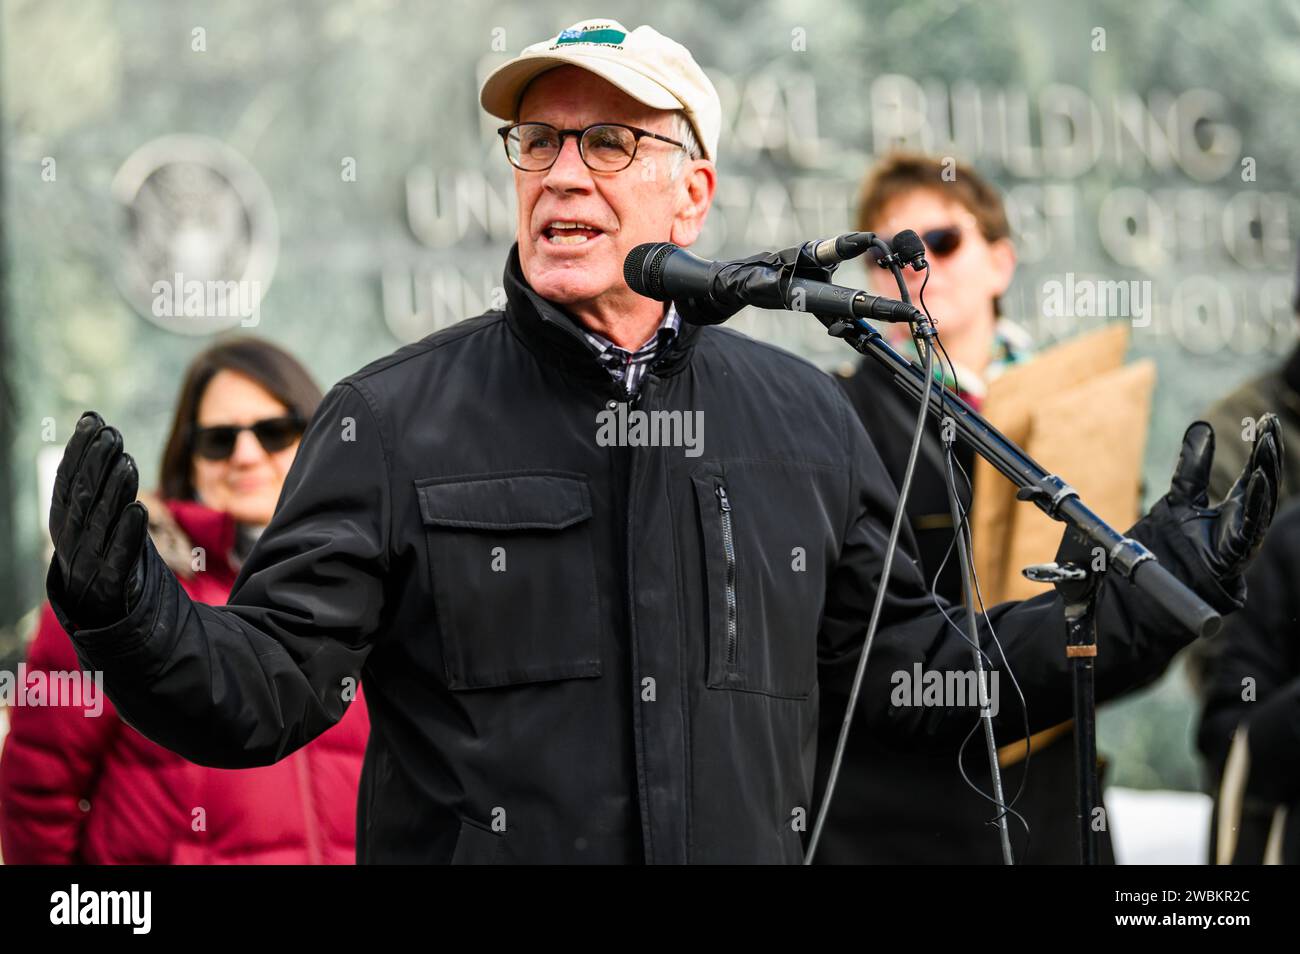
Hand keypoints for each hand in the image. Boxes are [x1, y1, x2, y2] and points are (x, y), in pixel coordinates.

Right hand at [47, 411, 148, 628]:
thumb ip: (95, 468)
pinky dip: (126, 534)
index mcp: (65, 519)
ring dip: (114, 492)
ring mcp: (89, 562)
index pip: (68, 480)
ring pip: (100, 522)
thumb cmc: (100, 546)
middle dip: (96, 465)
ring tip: (128, 463)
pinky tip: (137, 511)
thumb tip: (92, 418)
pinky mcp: (111, 584)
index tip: (93, 422)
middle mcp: (71, 538)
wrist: (102, 611)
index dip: (79, 451)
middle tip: (112, 435)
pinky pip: (118, 557)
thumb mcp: (94, 508)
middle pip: (83, 497)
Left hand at [1165, 414, 1282, 583]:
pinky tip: (1259, 477)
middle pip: (1264, 480)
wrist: (1168, 572)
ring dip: (1267, 469)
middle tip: (1270, 426)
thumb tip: (1201, 426)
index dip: (1261, 447)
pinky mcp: (1239, 548)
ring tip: (1267, 443)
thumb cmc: (1180, 540)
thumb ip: (1193, 465)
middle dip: (1269, 453)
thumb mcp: (1184, 493)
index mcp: (1238, 505)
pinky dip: (1256, 499)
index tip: (1266, 422)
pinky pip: (1252, 521)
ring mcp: (1246, 533)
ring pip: (1263, 497)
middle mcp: (1247, 517)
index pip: (1255, 471)